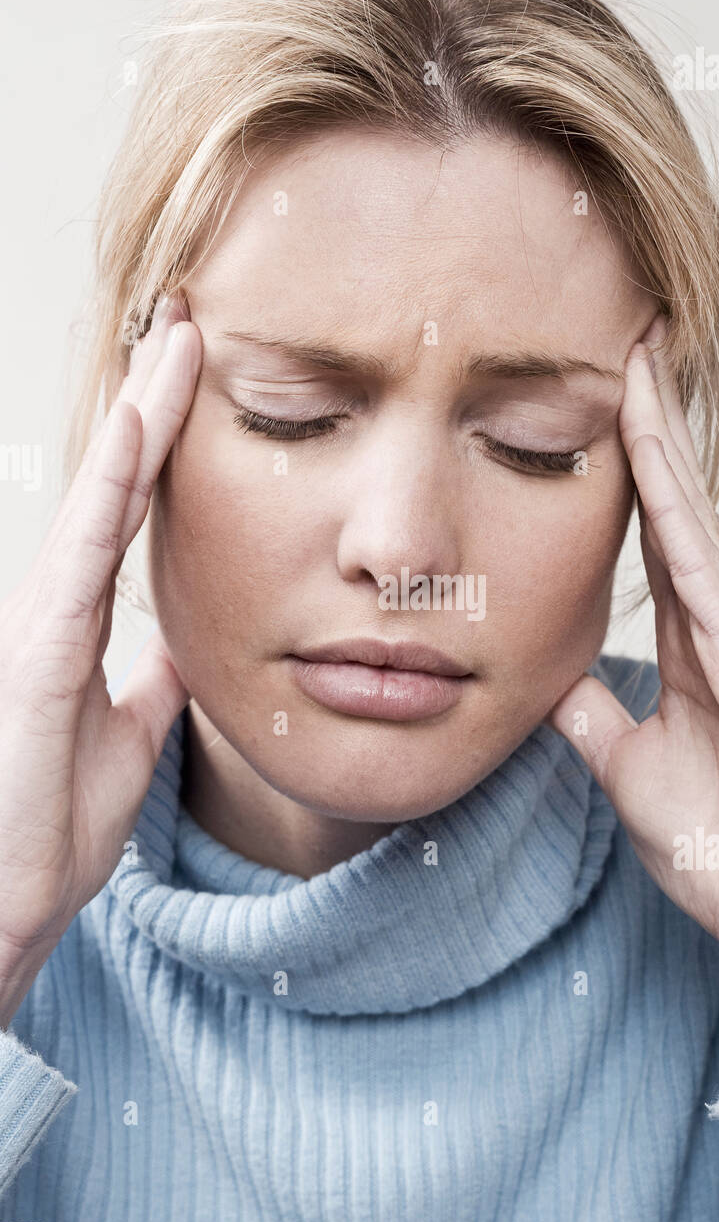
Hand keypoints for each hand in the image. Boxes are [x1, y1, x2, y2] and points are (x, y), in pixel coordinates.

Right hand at [0, 294, 200, 1027]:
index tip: (197, 376)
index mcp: (83, 620)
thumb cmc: (53, 823)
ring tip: (175, 340)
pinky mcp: (38, 647)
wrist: (8, 899)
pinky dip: (112, 486)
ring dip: (139, 417)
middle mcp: (59, 603)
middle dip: (153, 401)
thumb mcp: (133, 737)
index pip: (136, 511)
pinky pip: (82, 550)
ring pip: (98, 497)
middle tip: (188, 322)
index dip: (165, 442)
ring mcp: (43, 619)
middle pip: (117, 484)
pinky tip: (138, 427)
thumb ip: (155, 681)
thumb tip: (183, 644)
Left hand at [549, 313, 718, 1044]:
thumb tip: (547, 680)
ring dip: (664, 443)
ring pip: (695, 519)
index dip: (627, 469)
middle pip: (677, 506)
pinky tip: (657, 456)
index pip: (653, 537)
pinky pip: (710, 572)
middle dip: (650, 426)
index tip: (601, 403)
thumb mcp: (627, 767)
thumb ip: (593, 716)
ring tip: (640, 365)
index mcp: (695, 645)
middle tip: (629, 344)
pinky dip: (682, 509)